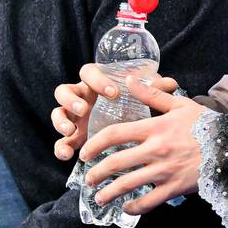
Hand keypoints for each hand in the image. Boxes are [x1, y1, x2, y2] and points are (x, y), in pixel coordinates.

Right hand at [51, 64, 179, 162]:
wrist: (130, 131)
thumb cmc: (134, 106)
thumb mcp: (143, 98)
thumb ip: (154, 90)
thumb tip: (170, 83)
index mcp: (95, 83)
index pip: (88, 73)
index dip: (97, 80)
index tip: (113, 92)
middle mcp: (80, 98)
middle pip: (64, 91)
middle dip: (72, 99)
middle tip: (85, 109)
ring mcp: (74, 118)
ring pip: (57, 113)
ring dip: (61, 121)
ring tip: (71, 130)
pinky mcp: (73, 137)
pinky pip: (61, 141)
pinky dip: (60, 146)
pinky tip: (67, 154)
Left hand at [79, 76, 203, 214]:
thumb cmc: (205, 124)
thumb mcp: (179, 104)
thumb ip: (152, 94)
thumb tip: (129, 79)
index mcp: (154, 128)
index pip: (115, 135)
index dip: (95, 144)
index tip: (85, 153)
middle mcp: (155, 150)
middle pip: (115, 163)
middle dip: (96, 173)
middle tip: (88, 179)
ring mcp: (164, 171)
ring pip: (128, 185)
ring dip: (108, 193)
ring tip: (98, 197)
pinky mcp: (174, 188)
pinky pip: (148, 202)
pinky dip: (134, 207)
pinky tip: (126, 207)